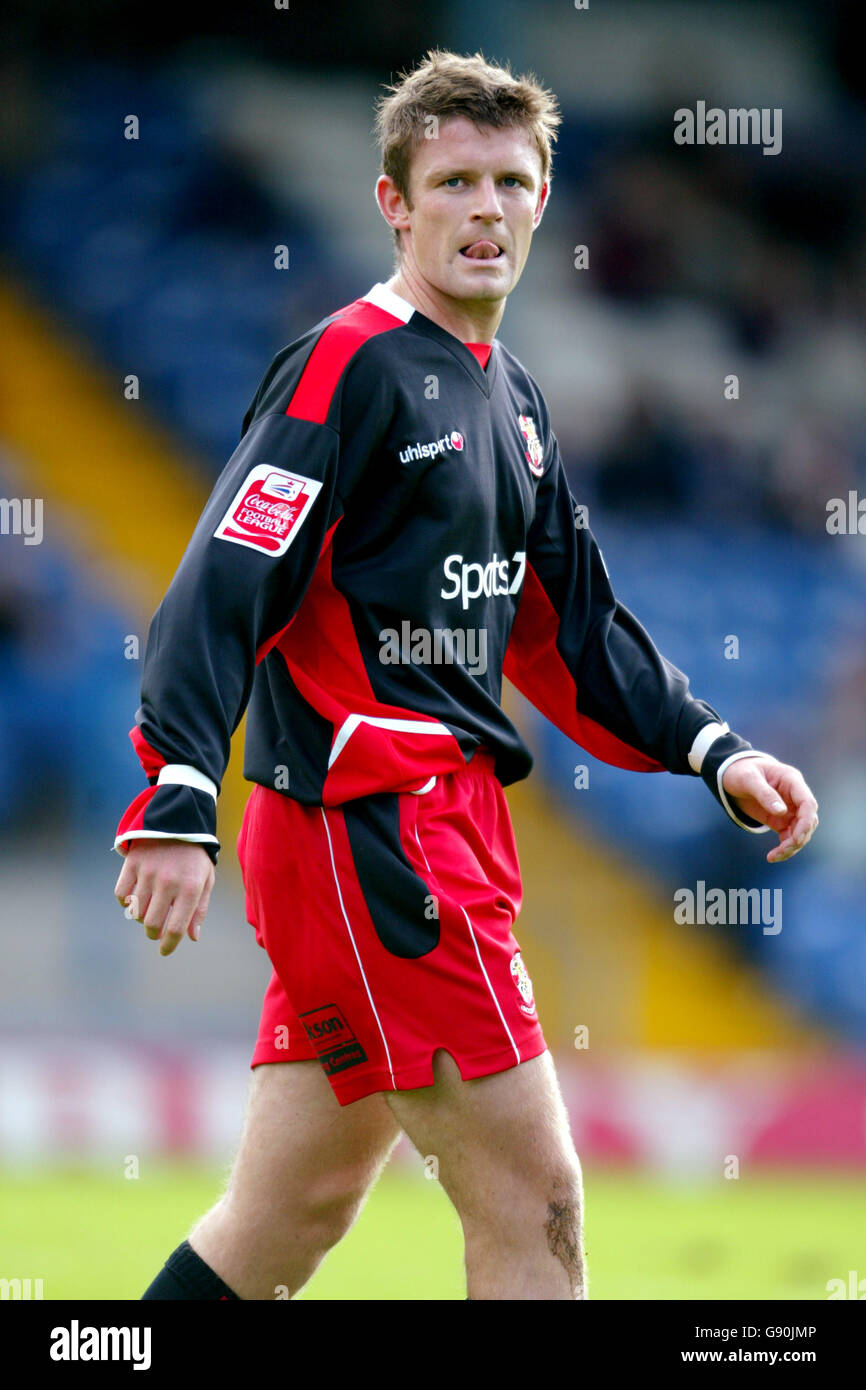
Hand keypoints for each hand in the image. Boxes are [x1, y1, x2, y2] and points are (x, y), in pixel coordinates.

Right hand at [114, 840, 214, 955]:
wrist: (180, 821)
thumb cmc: (195, 857)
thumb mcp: (206, 880)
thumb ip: (199, 910)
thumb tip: (192, 937)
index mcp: (191, 888)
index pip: (176, 928)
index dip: (169, 945)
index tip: (164, 951)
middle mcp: (169, 882)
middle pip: (152, 924)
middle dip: (153, 934)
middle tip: (157, 930)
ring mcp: (148, 872)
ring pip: (136, 912)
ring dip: (141, 918)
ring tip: (149, 910)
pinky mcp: (132, 863)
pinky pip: (121, 895)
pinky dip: (126, 902)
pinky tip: (134, 898)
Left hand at [722, 756, 818, 864]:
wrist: (732, 774)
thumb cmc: (741, 771)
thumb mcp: (748, 778)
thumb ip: (764, 793)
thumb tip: (781, 812)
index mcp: (791, 781)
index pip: (807, 803)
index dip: (806, 821)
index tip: (796, 837)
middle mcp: (794, 796)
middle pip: (808, 820)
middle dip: (799, 837)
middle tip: (783, 850)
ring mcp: (790, 809)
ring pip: (801, 831)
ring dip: (792, 846)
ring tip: (774, 856)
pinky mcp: (781, 820)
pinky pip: (789, 836)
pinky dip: (784, 848)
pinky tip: (773, 856)